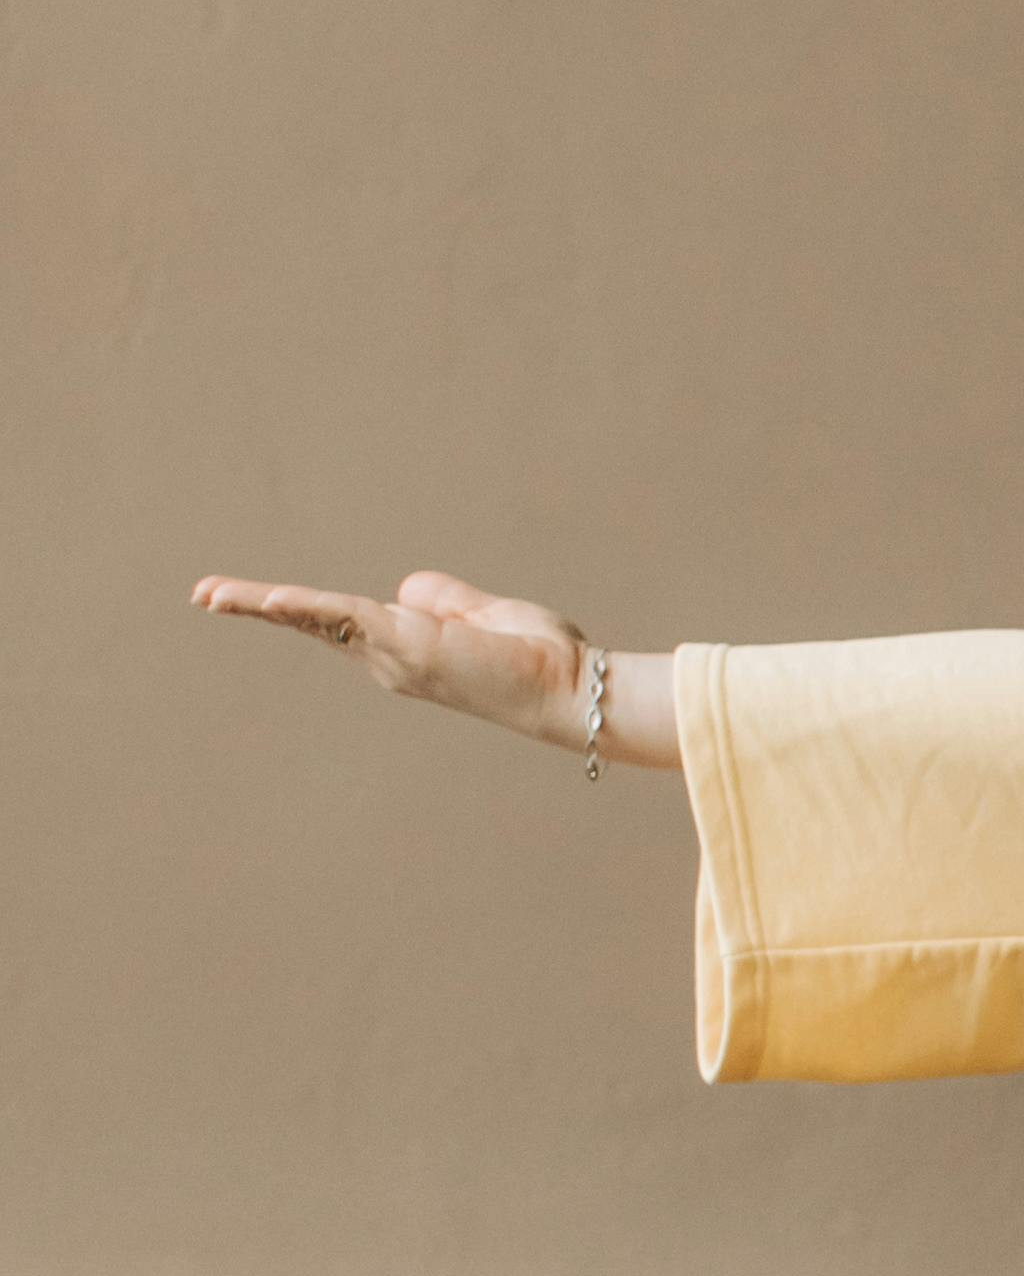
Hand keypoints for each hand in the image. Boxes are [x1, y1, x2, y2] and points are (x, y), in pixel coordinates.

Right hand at [190, 570, 665, 758]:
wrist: (570, 686)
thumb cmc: (536, 656)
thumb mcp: (481, 615)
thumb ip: (443, 599)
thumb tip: (409, 589)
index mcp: (403, 646)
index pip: (336, 621)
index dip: (294, 608)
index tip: (253, 597)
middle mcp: (390, 657)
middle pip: (312, 623)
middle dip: (256, 608)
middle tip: (201, 596)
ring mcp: (397, 654)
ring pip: (319, 619)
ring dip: (263, 605)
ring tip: (211, 595)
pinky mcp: (413, 644)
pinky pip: (351, 619)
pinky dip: (310, 608)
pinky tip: (271, 600)